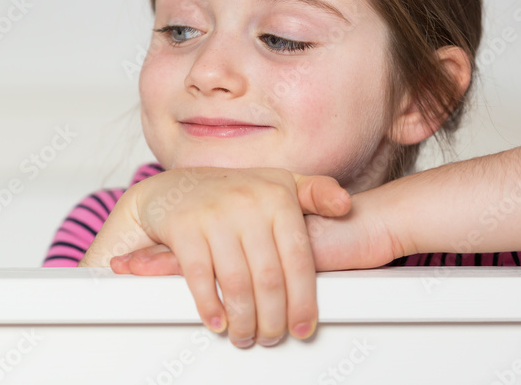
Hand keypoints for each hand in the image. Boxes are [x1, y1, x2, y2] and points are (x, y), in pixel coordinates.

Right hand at [101, 167, 349, 347]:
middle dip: (272, 318)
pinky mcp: (184, 227)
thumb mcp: (277, 184)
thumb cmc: (231, 194)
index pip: (299, 260)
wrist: (174, 189)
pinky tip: (218, 321)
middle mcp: (247, 203)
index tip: (302, 327)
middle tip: (271, 337)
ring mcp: (214, 215)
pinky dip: (210, 306)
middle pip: (269, 278)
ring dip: (243, 320)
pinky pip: (200, 277)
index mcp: (277, 196)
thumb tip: (345, 205)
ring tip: (245, 335)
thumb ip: (315, 194)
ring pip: (237, 282)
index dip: (302, 302)